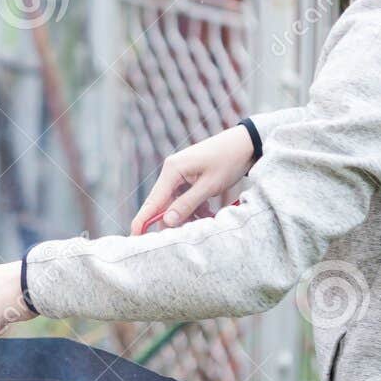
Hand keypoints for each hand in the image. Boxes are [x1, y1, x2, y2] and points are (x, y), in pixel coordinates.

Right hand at [130, 125, 254, 234]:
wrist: (246, 143)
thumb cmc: (228, 160)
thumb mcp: (209, 186)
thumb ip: (187, 204)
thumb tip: (168, 221)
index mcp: (172, 170)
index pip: (153, 200)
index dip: (143, 219)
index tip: (134, 235)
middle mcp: (172, 172)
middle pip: (164, 203)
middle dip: (174, 220)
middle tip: (182, 236)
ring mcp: (181, 174)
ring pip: (177, 203)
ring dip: (189, 215)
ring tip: (206, 219)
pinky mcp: (190, 177)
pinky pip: (186, 198)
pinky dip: (195, 208)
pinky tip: (208, 212)